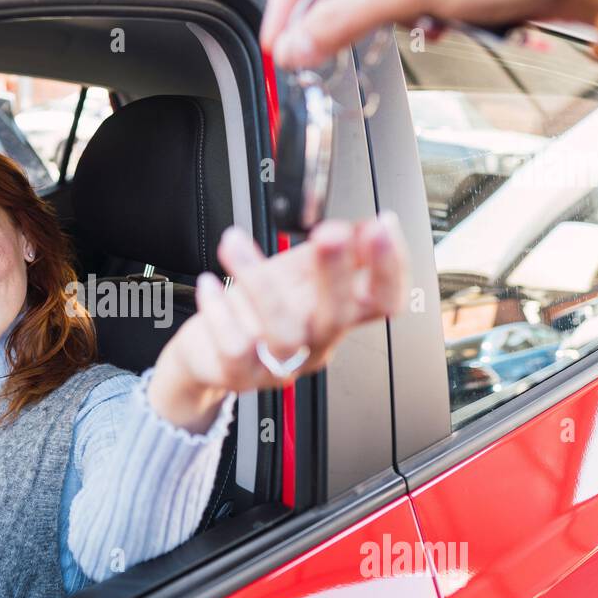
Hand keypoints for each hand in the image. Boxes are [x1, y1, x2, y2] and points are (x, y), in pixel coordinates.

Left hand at [147, 213, 408, 432]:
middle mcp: (313, 344)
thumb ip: (331, 250)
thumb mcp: (298, 273)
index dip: (390, 269)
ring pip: (283, 334)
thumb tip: (364, 223)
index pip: (382, 302)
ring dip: (260, 282)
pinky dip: (221, 311)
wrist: (207, 352)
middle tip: (331, 233)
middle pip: (337, 318)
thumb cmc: (256, 311)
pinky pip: (235, 346)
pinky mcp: (239, 375)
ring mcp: (278, 364)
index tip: (381, 227)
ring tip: (234, 244)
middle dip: (337, 274)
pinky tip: (211, 286)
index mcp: (336, 317)